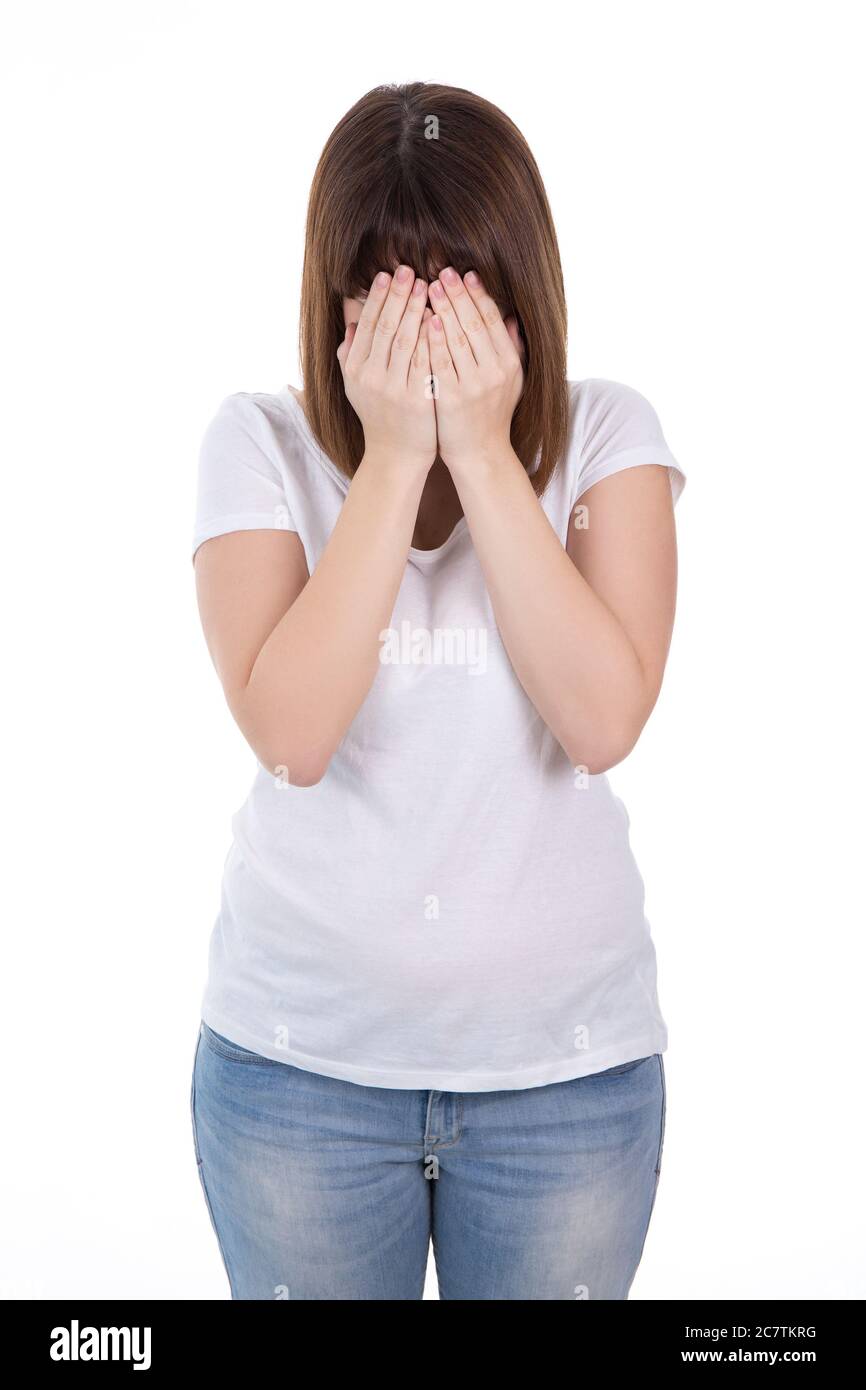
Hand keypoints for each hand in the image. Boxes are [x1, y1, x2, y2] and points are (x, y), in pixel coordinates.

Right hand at [336, 266, 435, 472]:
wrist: (396, 454)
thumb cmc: (380, 415)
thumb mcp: (356, 386)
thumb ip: (350, 353)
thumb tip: (350, 320)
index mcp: (355, 369)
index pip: (367, 324)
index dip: (377, 297)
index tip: (387, 274)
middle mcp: (370, 377)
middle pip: (386, 327)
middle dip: (398, 295)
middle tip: (409, 270)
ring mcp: (394, 389)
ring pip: (406, 340)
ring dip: (416, 309)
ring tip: (427, 284)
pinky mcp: (418, 399)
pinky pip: (426, 360)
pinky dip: (431, 336)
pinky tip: (439, 316)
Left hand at [427, 268, 523, 472]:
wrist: (480, 453)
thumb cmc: (491, 415)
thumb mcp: (512, 382)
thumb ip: (512, 348)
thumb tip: (511, 317)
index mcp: (510, 363)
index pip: (493, 320)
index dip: (479, 295)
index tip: (466, 274)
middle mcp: (495, 372)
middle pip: (475, 323)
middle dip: (458, 294)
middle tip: (443, 271)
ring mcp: (474, 385)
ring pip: (458, 338)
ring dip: (444, 309)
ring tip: (430, 286)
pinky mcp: (452, 397)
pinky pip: (441, 361)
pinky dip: (434, 338)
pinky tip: (425, 320)